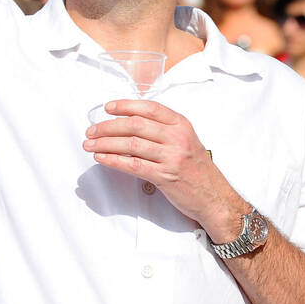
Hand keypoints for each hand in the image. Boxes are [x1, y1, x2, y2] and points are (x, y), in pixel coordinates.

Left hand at [83, 99, 238, 230]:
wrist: (214, 197)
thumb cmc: (197, 170)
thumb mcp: (186, 141)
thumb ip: (164, 130)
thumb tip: (130, 123)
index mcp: (182, 125)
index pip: (149, 108)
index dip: (125, 106)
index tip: (107, 108)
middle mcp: (177, 138)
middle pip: (135, 125)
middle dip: (107, 127)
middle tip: (91, 131)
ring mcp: (172, 157)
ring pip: (130, 145)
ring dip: (105, 144)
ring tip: (89, 145)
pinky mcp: (165, 177)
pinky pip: (133, 166)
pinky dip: (113, 161)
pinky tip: (101, 158)